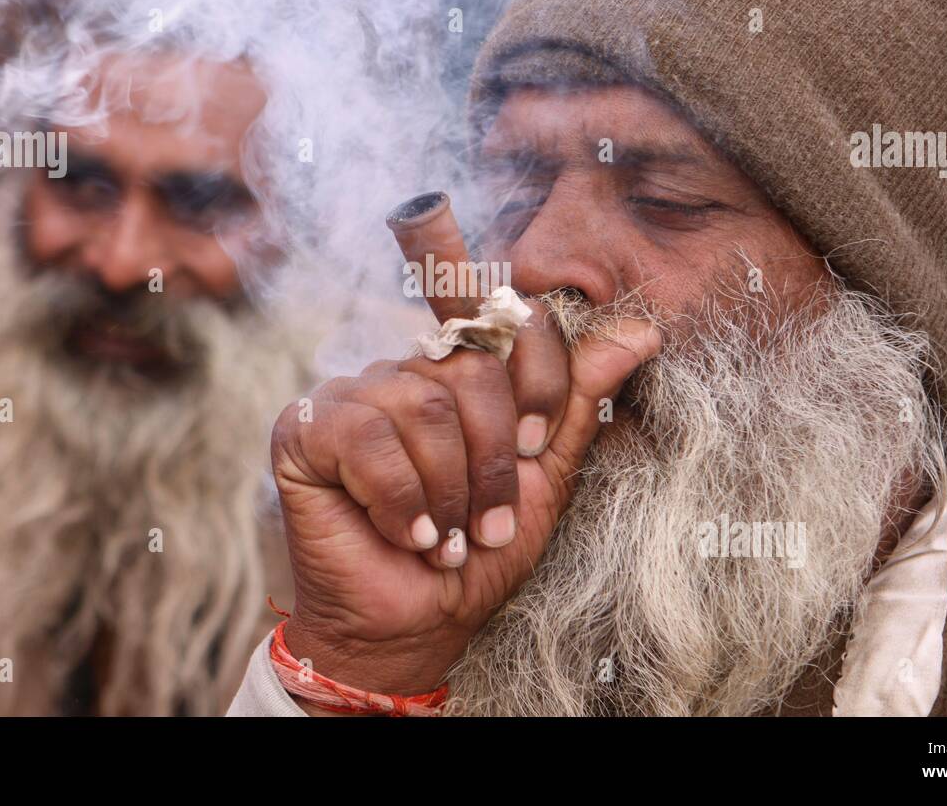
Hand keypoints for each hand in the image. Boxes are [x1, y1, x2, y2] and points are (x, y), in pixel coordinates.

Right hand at [270, 298, 659, 700]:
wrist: (416, 628)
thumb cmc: (480, 553)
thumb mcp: (545, 477)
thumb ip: (581, 402)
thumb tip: (641, 332)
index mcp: (461, 371)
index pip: (511, 319)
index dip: (537, 379)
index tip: (533, 446)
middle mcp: (404, 371)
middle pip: (469, 367)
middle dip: (492, 460)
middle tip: (486, 523)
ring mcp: (351, 395)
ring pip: (421, 405)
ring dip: (446, 491)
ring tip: (444, 539)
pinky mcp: (304, 429)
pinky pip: (365, 436)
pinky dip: (397, 499)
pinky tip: (406, 536)